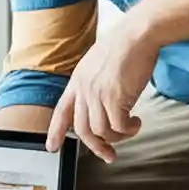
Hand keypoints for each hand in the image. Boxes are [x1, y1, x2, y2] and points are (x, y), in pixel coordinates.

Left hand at [46, 18, 158, 161]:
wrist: (137, 34)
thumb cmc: (124, 46)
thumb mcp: (98, 64)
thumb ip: (94, 84)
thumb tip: (102, 106)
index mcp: (77, 81)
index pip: (61, 112)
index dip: (55, 131)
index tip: (51, 147)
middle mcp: (84, 90)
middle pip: (82, 130)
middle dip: (96, 147)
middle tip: (109, 155)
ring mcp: (97, 94)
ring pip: (101, 131)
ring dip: (118, 137)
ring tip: (130, 129)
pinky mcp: (114, 98)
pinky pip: (119, 127)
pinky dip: (129, 130)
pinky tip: (136, 123)